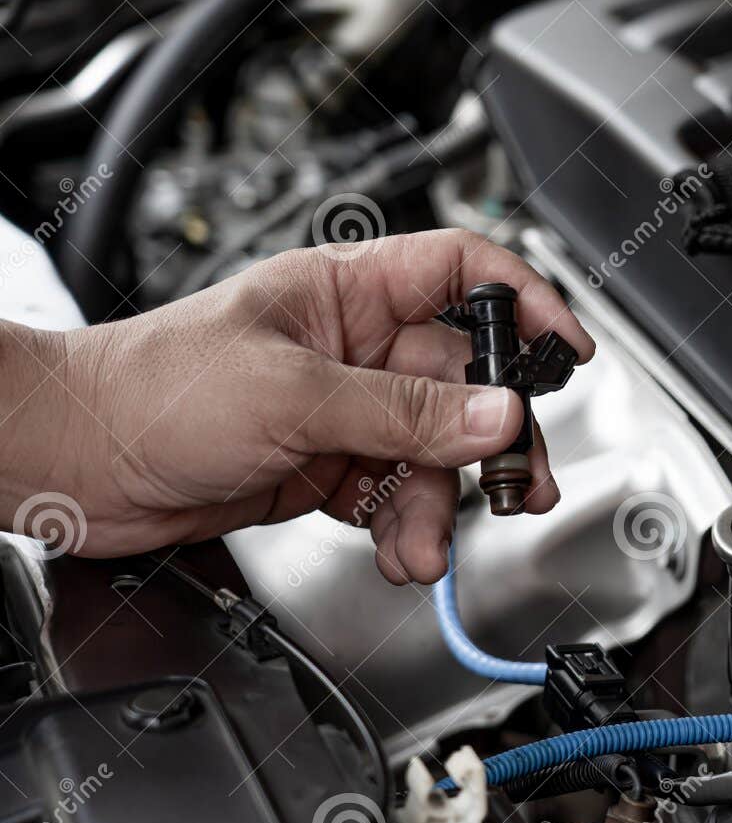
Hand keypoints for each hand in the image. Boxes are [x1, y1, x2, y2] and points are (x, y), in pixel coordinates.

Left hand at [0, 229, 593, 584]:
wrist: (72, 464)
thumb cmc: (150, 390)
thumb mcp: (294, 395)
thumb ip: (404, 412)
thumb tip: (495, 415)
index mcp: (348, 290)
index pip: (462, 271)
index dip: (524, 302)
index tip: (567, 348)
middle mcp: (355, 346)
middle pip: (462, 382)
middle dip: (493, 438)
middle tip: (519, 481)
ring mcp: (343, 409)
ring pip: (432, 452)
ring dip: (441, 503)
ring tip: (429, 542)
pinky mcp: (325, 466)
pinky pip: (395, 495)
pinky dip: (405, 528)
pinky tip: (400, 551)